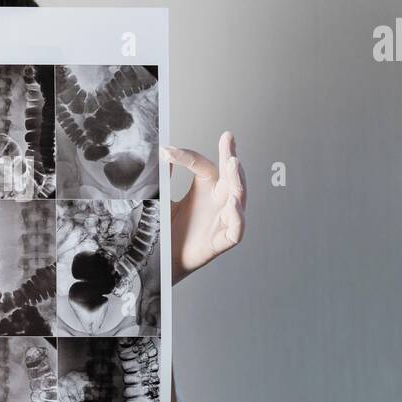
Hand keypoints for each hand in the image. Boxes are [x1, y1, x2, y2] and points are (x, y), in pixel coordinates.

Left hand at [162, 131, 245, 284]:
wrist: (165, 261)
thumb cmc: (168, 231)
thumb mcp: (163, 201)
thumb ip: (164, 180)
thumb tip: (163, 154)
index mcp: (205, 189)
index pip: (204, 166)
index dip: (188, 156)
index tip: (168, 150)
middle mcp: (218, 201)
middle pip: (230, 175)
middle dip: (230, 156)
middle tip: (229, 140)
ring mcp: (223, 219)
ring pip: (238, 197)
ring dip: (237, 180)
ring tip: (233, 164)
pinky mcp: (224, 240)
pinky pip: (237, 228)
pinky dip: (237, 216)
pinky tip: (232, 203)